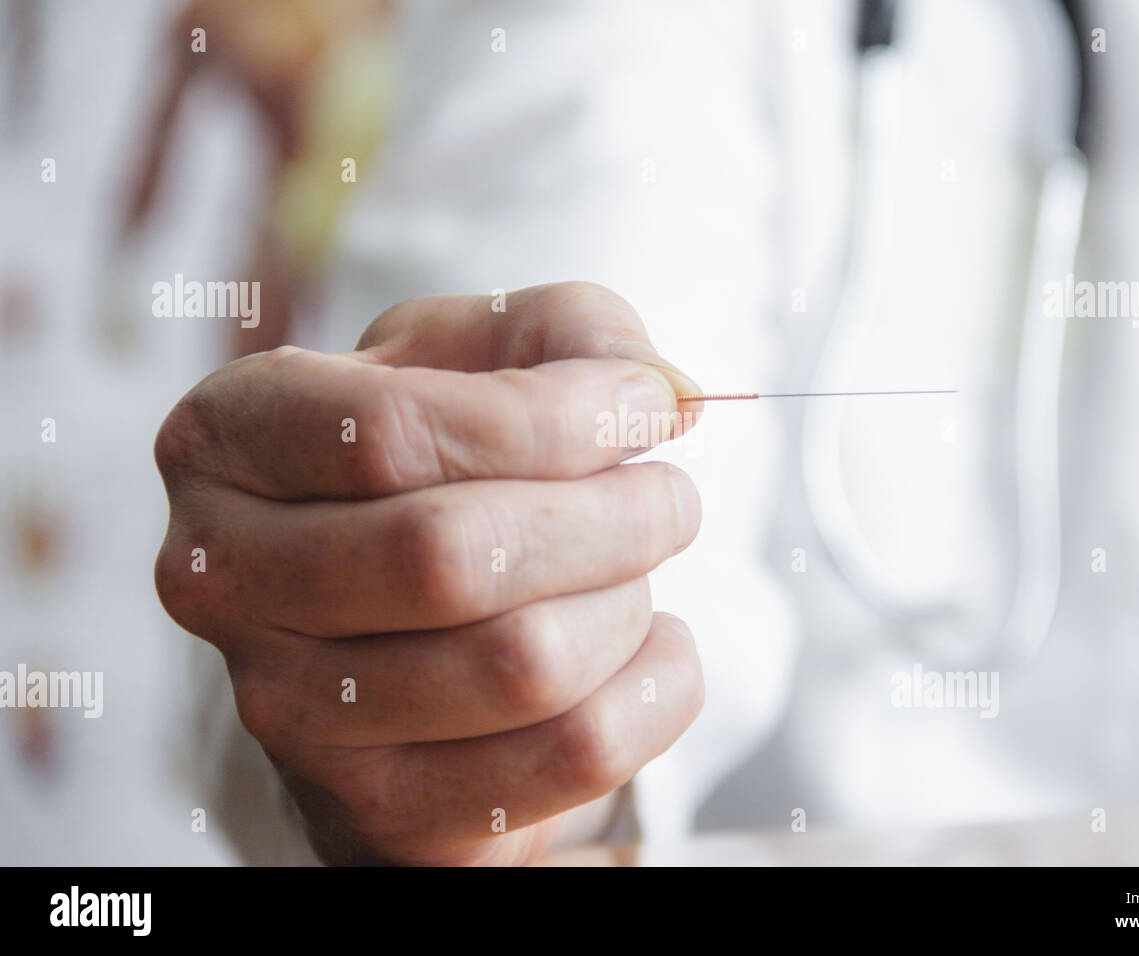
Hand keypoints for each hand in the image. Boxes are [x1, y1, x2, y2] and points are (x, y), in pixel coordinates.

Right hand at [154, 282, 704, 863]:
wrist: (402, 618)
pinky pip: (576, 752)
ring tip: (633, 573)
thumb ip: (575, 334)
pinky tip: (645, 647)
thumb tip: (665, 396)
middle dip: (612, 516)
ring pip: (524, 662)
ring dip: (629, 601)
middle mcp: (228, 584)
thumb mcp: (488, 352)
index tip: (648, 407)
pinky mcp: (386, 813)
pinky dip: (655, 687)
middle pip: (451, 555)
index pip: (389, 434)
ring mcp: (293, 718)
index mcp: (227, 442)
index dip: (555, 418)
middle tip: (670, 498)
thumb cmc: (445, 460)